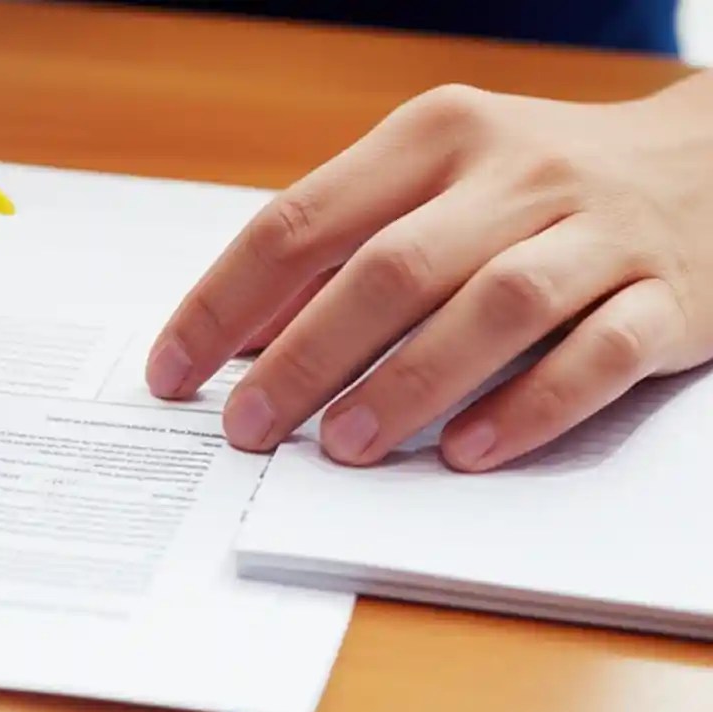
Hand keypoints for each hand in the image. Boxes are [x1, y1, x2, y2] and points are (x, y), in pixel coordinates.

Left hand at [147, 76, 712, 471]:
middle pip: (387, 269)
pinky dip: (531, 407)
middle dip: (304, 357)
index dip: (225, 302)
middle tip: (247, 428)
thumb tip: (242, 337)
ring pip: (492, 309)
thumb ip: (341, 249)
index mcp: (433, 137)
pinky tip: (468, 452)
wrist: (709, 164)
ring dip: (407, 384)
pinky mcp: (667, 295)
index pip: (300, 220)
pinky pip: (598, 355)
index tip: (173, 372)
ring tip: (340, 447)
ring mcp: (597, 232)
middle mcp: (512, 174)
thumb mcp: (433, 184)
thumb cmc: (536, 187)